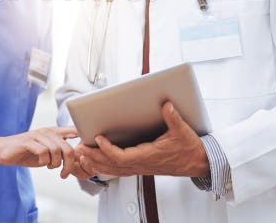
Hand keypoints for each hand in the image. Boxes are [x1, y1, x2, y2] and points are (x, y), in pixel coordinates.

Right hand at [0, 126, 78, 168]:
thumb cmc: (26, 152)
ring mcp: (37, 136)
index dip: (83, 137)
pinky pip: (43, 152)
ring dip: (55, 163)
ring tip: (50, 167)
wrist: (2, 151)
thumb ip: (59, 151)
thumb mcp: (45, 151)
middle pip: (67, 147)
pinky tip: (42, 163)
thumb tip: (76, 158)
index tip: (87, 148)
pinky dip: (44, 161)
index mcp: (53, 133)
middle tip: (64, 173)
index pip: (72, 130)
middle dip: (69, 164)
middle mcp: (46, 132)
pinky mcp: (27, 142)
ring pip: (56, 150)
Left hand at [75, 102, 209, 177]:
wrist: (197, 162)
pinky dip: (104, 166)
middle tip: (78, 147)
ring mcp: (140, 167)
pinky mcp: (141, 166)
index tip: (97, 138)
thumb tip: (166, 104)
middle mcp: (142, 163)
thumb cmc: (189, 148)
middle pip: (112, 165)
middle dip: (93, 157)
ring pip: (113, 170)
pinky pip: (118, 170)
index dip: (107, 149)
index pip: (122, 157)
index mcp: (149, 155)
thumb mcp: (182, 131)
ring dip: (96, 163)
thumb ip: (173, 117)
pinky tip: (95, 161)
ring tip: (80, 155)